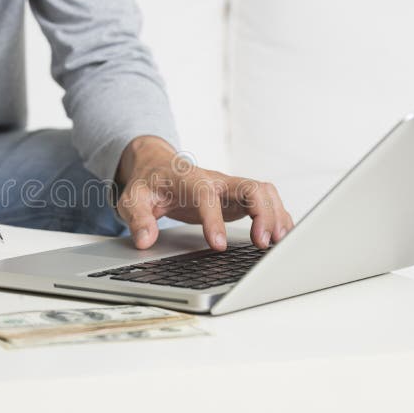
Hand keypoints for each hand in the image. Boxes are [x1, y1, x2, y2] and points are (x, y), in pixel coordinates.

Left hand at [115, 136, 293, 250]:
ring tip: (277, 244)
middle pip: (248, 187)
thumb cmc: (149, 183)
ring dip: (275, 215)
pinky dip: (277, 216)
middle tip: (263, 243)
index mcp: (189, 180)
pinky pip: (265, 201)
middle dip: (262, 214)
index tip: (219, 245)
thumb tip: (144, 240)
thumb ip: (138, 218)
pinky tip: (281, 237)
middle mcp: (215, 181)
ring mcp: (230, 188)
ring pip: (263, 192)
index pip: (206, 195)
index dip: (214, 220)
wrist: (159, 167)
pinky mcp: (238, 198)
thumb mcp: (133, 199)